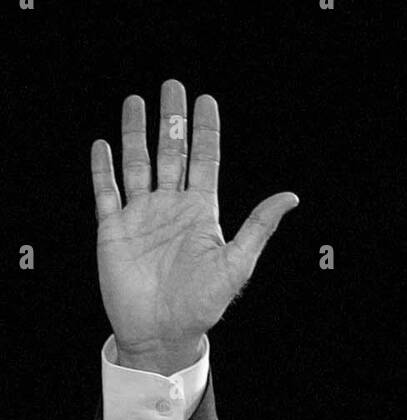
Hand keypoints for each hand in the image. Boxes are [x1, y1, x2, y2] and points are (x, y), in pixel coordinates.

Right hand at [91, 78, 298, 372]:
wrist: (163, 333)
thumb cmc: (202, 306)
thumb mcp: (237, 265)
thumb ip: (259, 227)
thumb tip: (290, 197)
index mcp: (200, 213)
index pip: (204, 161)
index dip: (205, 131)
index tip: (205, 100)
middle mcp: (171, 208)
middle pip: (171, 153)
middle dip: (171, 120)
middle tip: (173, 85)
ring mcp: (142, 216)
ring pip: (138, 164)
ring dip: (136, 133)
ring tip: (137, 101)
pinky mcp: (114, 229)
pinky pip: (107, 191)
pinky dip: (103, 168)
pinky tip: (104, 144)